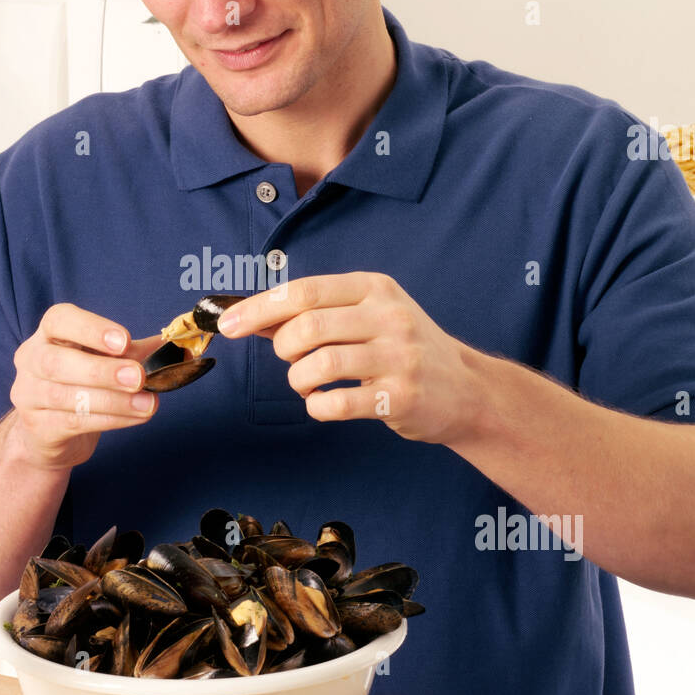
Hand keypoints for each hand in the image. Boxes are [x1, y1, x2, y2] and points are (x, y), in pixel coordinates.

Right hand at [8, 304, 162, 470]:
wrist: (50, 432)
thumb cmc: (83, 384)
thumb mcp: (108, 360)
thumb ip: (139, 352)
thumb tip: (182, 348)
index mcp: (49, 333)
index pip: (60, 320)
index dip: (92, 329)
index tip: (124, 341)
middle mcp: (31, 360)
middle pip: (57, 362)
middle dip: (102, 370)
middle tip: (138, 377)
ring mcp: (29, 395)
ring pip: (67, 397)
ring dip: (113, 401)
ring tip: (147, 404)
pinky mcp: (38, 427)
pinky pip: (72, 423)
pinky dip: (110, 420)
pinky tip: (135, 417)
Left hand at [217, 272, 481, 444]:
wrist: (467, 390)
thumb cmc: (403, 349)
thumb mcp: (367, 317)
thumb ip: (314, 314)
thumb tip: (253, 317)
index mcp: (375, 288)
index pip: (304, 291)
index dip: (259, 308)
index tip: (228, 325)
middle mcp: (389, 317)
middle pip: (308, 326)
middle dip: (282, 348)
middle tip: (290, 360)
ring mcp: (399, 357)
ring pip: (319, 364)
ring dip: (298, 380)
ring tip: (308, 383)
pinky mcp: (401, 397)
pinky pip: (336, 403)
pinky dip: (317, 406)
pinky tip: (324, 403)